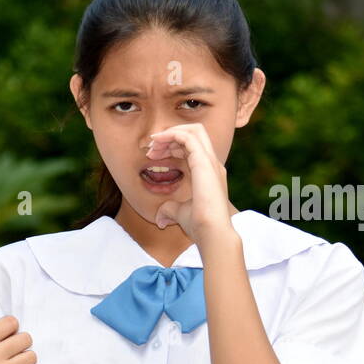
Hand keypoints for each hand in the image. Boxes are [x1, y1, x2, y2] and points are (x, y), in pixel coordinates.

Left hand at [144, 123, 233, 239]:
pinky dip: (171, 135)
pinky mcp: (204, 162)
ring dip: (169, 133)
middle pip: (194, 133)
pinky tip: (156, 143)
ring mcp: (210, 161)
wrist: (212, 233)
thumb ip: (171, 210)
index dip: (172, 145)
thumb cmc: (200, 226)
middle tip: (151, 149)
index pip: (192, 146)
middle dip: (170, 135)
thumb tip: (160, 218)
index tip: (153, 155)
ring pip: (193, 130)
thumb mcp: (180, 214)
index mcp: (208, 172)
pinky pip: (188, 137)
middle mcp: (211, 163)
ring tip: (152, 145)